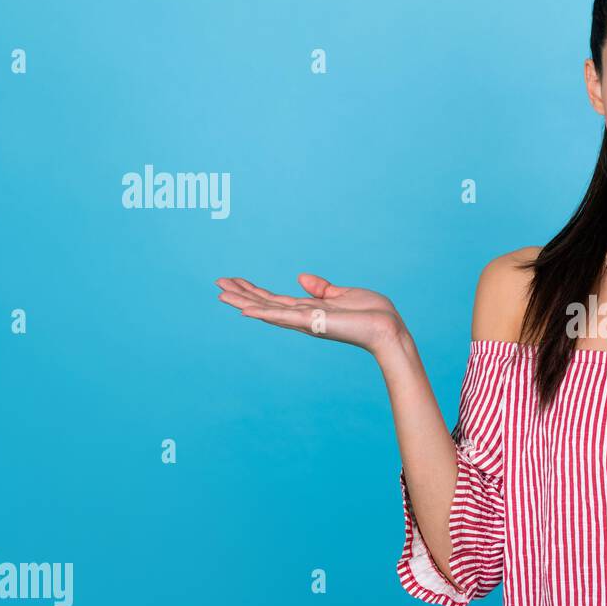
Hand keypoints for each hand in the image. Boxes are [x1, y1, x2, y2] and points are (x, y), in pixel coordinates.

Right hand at [215, 273, 407, 355]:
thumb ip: (321, 288)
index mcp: (310, 310)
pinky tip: (245, 310)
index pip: (275, 299)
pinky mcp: (314, 323)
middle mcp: (303, 317)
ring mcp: (306, 321)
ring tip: (221, 294)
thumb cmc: (372, 314)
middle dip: (242, 295)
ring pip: (268, 311)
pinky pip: (284, 317)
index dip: (254, 291)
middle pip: (265, 304)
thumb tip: (300, 277)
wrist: (388, 328)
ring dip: (244, 302)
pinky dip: (264, 314)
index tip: (235, 280)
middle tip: (218, 284)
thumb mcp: (342, 294)